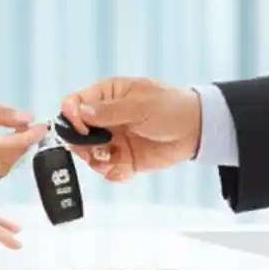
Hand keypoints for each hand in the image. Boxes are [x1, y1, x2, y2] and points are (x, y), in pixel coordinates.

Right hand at [60, 77, 200, 181]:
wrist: (197, 130)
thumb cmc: (171, 107)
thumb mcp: (141, 105)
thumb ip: (110, 111)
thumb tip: (80, 112)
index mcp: (106, 95)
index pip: (75, 104)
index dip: (72, 116)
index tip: (82, 128)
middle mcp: (105, 118)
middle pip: (75, 132)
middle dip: (81, 143)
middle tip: (96, 148)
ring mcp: (113, 140)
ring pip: (88, 154)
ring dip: (96, 160)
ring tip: (113, 158)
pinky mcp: (123, 159)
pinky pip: (107, 171)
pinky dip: (113, 173)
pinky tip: (125, 169)